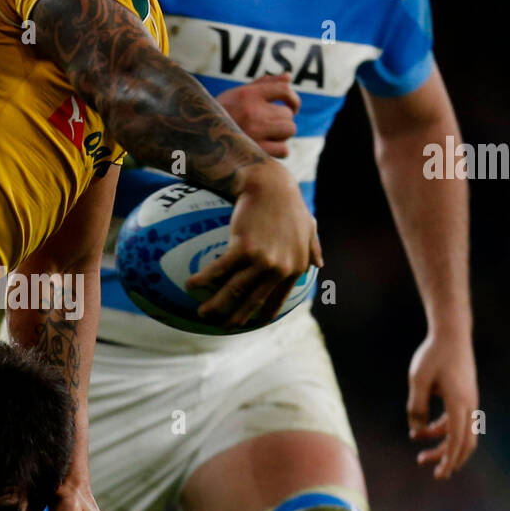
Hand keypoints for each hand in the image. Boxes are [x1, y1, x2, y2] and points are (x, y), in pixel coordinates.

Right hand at [188, 161, 322, 328]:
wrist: (271, 184)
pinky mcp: (243, 248)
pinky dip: (203, 279)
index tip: (251, 322)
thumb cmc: (289, 202)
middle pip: (253, 301)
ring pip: (234, 291)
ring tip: (202, 312)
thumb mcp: (308, 226)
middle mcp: (280, 268)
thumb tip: (319, 264)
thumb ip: (313, 247)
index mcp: (295, 267)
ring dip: (215, 305)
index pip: (278, 298)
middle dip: (236, 318)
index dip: (264, 313)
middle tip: (223, 326)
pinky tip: (190, 285)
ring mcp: (262, 260)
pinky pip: (219, 270)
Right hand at [216, 73, 300, 157]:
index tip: (292, 106)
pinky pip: (283, 150)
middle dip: (283, 120)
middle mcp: (251, 112)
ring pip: (288, 131)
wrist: (194, 138)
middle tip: (270, 125)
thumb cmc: (218, 115)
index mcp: (247, 95)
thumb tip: (288, 76)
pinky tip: (266, 148)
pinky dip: (279, 150)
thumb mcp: (236, 94)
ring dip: (282, 135)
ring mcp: (254, 133)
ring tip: (267, 136)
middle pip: (287, 114)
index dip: (293, 99)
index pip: (284, 90)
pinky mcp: (255, 152)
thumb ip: (262, 83)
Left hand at [407, 331, 478, 478]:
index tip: (441, 474)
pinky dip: (440, 429)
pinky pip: (455, 421)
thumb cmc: (433, 356)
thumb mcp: (418, 380)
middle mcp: (469, 406)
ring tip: (416, 446)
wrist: (451, 335)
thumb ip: (416, 407)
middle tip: (431, 470)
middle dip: (448, 458)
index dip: (449, 459)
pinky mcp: (463, 397)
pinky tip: (420, 429)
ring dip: (440, 443)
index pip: (457, 440)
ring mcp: (468, 402)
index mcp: (459, 404)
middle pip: (464, 442)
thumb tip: (417, 429)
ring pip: (459, 433)